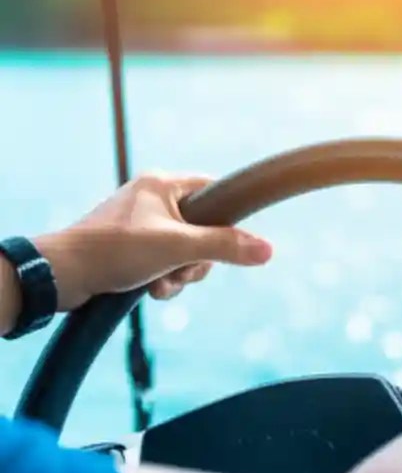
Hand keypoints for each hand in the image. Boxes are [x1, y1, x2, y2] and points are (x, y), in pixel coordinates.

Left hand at [34, 173, 272, 310]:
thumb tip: (268, 250)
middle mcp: (152, 199)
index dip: (227, 216)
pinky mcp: (130, 247)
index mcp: (162, 184)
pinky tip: (151, 289)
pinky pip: (164, 262)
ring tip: (160, 283)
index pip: (215, 189)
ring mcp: (141, 224)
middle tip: (183, 268)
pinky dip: (163, 278)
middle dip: (198, 259)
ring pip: (185, 250)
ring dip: (180, 274)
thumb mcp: (179, 249)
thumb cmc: (115, 250)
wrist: (62, 275)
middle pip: (204, 228)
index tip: (229, 239)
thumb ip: (225, 247)